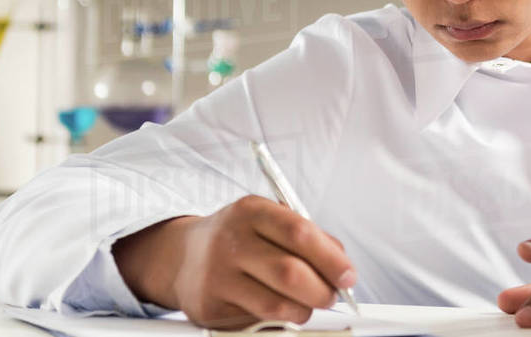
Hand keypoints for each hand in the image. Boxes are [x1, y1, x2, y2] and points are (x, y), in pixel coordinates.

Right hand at [113, 195, 356, 327]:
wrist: (182, 257)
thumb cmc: (239, 237)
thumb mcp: (268, 220)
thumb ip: (307, 236)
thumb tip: (341, 263)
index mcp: (251, 211)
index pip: (299, 233)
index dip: (331, 258)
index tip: (348, 275)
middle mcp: (230, 241)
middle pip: (290, 272)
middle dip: (322, 290)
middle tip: (333, 295)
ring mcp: (217, 276)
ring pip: (276, 304)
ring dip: (304, 310)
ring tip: (308, 304)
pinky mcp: (210, 308)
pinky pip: (257, 320)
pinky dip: (278, 319)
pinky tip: (280, 309)